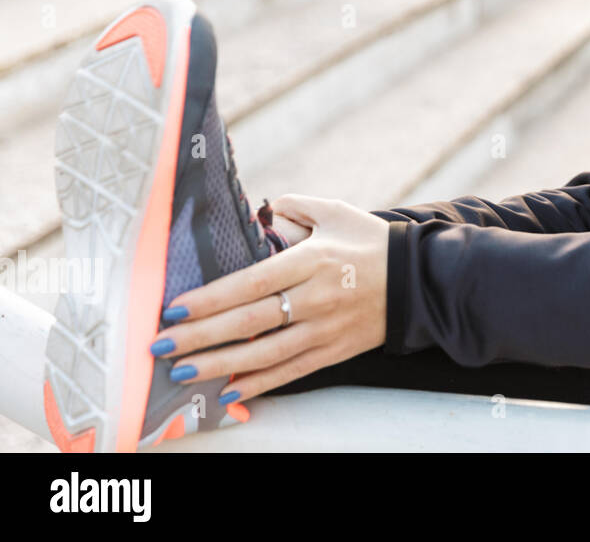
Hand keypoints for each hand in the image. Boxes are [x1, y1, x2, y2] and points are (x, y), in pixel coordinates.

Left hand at [151, 194, 388, 403]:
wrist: (420, 278)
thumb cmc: (370, 241)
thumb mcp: (334, 211)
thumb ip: (292, 207)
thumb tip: (259, 214)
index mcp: (313, 259)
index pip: (253, 282)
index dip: (212, 298)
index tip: (176, 308)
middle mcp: (317, 297)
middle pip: (251, 321)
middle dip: (201, 336)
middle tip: (161, 345)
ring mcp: (326, 328)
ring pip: (267, 353)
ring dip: (220, 365)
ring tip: (182, 372)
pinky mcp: (335, 350)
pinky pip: (291, 371)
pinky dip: (258, 383)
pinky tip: (227, 390)